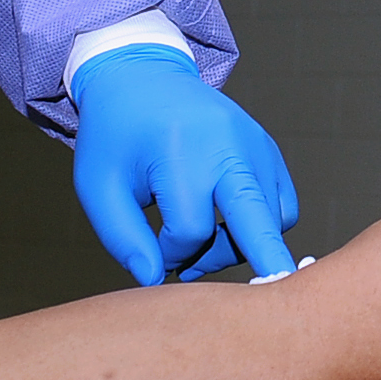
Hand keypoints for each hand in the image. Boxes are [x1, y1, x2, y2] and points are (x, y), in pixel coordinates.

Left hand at [69, 45, 299, 284]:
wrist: (141, 75)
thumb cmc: (116, 134)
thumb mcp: (99, 185)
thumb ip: (122, 238)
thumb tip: (155, 280)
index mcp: (182, 150)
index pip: (191, 231)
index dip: (171, 254)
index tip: (153, 249)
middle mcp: (229, 146)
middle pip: (257, 222)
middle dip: (266, 266)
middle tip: (274, 303)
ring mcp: (255, 144)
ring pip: (272, 219)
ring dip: (244, 245)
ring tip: (204, 247)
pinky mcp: (267, 148)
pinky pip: (282, 202)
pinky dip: (263, 224)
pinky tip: (227, 228)